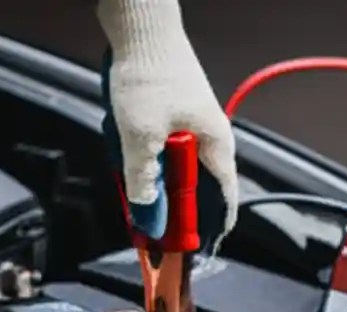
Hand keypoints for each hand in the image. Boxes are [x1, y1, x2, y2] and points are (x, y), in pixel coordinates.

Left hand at [98, 0, 238, 242]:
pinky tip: (123, 150)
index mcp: (215, 144)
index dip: (209, 227)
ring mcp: (185, 123)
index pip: (223, 198)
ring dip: (149, 176)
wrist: (139, 27)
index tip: (194, 251)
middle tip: (149, 221)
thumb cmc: (150, 72)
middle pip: (192, 186)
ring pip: (170, 167)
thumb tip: (148, 213)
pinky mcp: (165, 113)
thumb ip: (144, 179)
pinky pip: (155, 146)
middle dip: (169, 205)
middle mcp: (206, 135)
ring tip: (131, 177)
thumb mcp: (140, 137)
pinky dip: (140, 155)